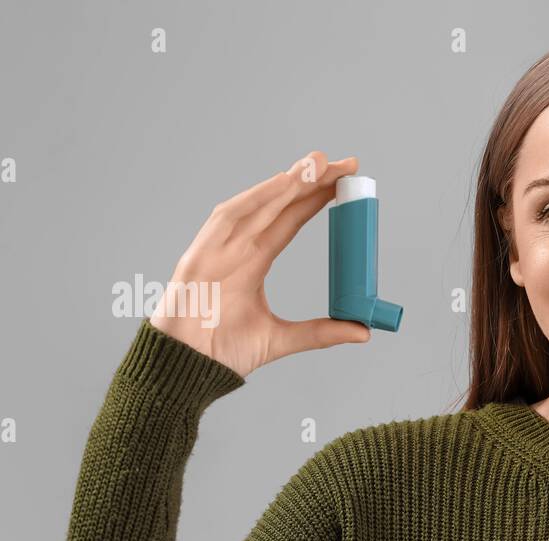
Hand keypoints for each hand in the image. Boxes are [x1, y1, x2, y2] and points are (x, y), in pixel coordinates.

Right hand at [148, 150, 370, 377]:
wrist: (186, 369)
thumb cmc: (221, 352)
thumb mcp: (280, 339)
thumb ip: (320, 333)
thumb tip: (362, 333)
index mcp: (253, 261)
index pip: (289, 220)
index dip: (316, 198)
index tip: (346, 181)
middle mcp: (237, 248)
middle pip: (278, 204)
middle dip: (310, 181)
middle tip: (345, 163)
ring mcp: (218, 249)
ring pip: (257, 205)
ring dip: (286, 182)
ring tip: (318, 164)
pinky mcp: (200, 256)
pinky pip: (228, 219)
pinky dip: (255, 199)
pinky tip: (281, 183)